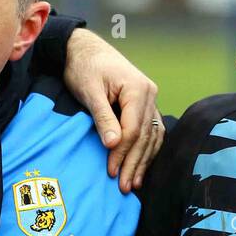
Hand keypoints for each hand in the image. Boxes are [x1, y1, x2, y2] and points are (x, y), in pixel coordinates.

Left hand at [64, 29, 162, 192]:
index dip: (123, 153)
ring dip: (143, 160)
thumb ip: (102, 117)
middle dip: (134, 162)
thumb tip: (113, 144)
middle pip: (145, 136)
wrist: (84, 49)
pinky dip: (148, 149)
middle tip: (124, 186)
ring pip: (152, 135)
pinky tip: (143, 164)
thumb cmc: (84, 67)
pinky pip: (152, 130)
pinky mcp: (145, 104)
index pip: (134, 129)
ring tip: (134, 182)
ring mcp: (151, 99)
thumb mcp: (89, 91)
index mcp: (138, 89)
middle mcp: (150, 94)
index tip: (111, 172)